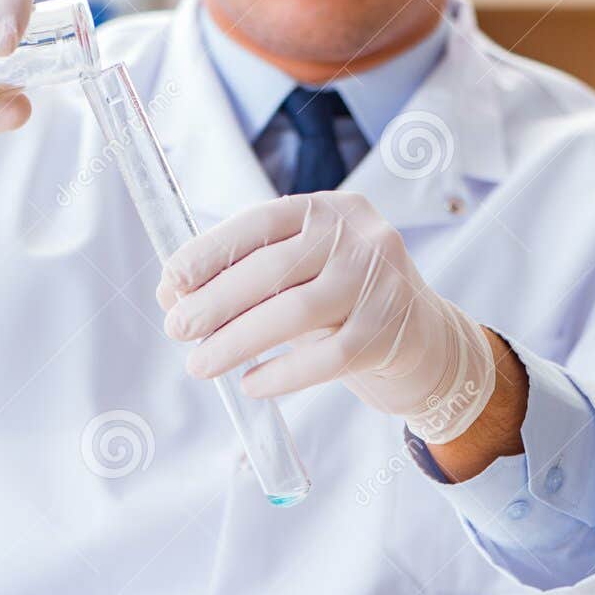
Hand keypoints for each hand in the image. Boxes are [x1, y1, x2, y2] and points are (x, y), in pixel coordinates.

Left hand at [156, 192, 495, 443]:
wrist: (424, 339)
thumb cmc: (344, 301)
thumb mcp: (300, 274)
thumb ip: (243, 276)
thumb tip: (170, 293)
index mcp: (329, 210)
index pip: (260, 222)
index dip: (210, 250)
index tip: (171, 279)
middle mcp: (359, 237)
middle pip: (272, 269)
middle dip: (215, 302)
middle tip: (176, 330)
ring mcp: (380, 283)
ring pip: (294, 313)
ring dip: (237, 342)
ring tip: (200, 365)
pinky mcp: (389, 333)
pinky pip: (326, 359)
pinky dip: (282, 374)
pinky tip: (252, 384)